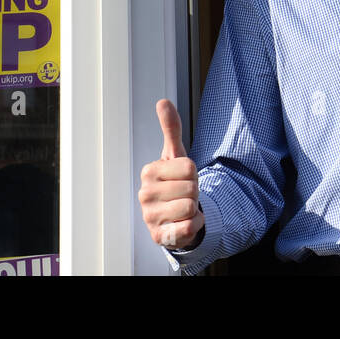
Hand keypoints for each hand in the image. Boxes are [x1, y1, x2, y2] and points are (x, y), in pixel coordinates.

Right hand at [138, 99, 204, 249]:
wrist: (172, 216)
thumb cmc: (173, 181)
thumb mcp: (174, 155)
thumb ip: (170, 128)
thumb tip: (163, 101)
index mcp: (149, 171)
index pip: (190, 167)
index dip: (193, 173)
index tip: (183, 177)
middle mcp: (145, 194)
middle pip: (192, 188)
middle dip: (194, 192)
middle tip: (183, 194)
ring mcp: (149, 217)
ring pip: (191, 207)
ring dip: (194, 209)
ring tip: (182, 207)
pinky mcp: (159, 237)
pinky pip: (189, 228)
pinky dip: (194, 225)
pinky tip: (183, 223)